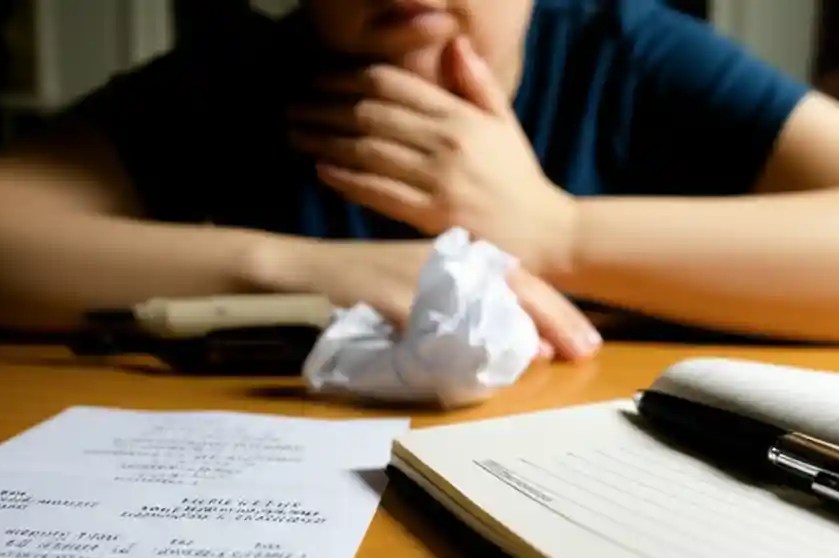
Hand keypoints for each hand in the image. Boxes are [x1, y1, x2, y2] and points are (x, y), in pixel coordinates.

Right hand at [258, 240, 601, 360]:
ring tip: (547, 355)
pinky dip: (454, 337)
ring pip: (478, 298)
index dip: (557, 309)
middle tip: (585, 351)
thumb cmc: (358, 283)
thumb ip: (460, 306)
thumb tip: (512, 341)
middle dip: (554, 319)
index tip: (586, 340)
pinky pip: (426, 317)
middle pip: (512, 285)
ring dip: (515, 328)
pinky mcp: (384, 291)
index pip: (519, 279)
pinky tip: (477, 355)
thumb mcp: (416, 288)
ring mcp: (414, 272)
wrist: (297, 272)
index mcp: (453, 254)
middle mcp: (442, 258)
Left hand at [288, 36, 576, 273]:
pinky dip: (346, 179)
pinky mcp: (431, 215)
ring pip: (368, 151)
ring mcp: (437, 179)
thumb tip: (456, 43)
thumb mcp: (504, 123)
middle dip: (325, 106)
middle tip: (292, 104)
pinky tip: (321, 169)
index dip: (349, 76)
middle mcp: (445, 142)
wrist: (545, 234)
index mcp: (459, 116)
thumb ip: (477, 83)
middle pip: (370, 114)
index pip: (393, 84)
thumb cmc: (518, 179)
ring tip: (296, 133)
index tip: (319, 77)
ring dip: (325, 140)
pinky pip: (378, 192)